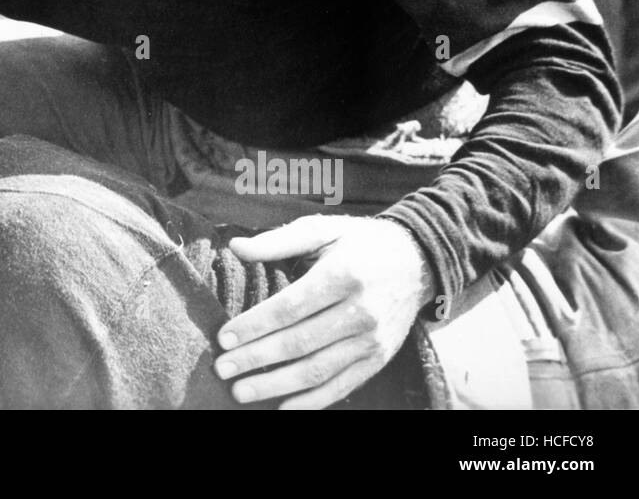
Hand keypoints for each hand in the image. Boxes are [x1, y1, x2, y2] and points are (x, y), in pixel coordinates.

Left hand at [215, 215, 433, 408]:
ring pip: (318, 369)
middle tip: (222, 369)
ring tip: (241, 391)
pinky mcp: (379, 358)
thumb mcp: (322, 229)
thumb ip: (278, 240)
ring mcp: (372, 340)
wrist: (416, 261)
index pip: (289, 307)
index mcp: (342, 276)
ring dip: (276, 385)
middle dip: (256, 358)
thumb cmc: (358, 242)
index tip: (223, 338)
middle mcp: (360, 311)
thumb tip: (236, 247)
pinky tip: (283, 408)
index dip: (255, 325)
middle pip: (299, 342)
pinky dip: (313, 401)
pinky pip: (342, 385)